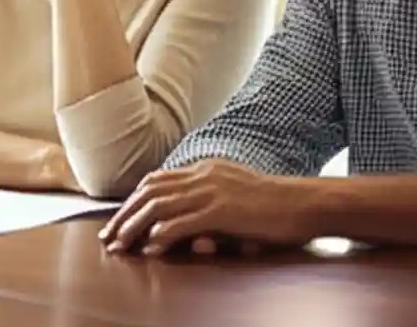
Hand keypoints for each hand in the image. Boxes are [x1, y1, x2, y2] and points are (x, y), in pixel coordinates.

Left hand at [98, 160, 314, 255]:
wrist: (307, 203)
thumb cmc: (275, 206)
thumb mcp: (235, 194)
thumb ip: (208, 204)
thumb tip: (186, 228)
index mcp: (204, 168)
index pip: (157, 181)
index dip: (134, 200)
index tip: (118, 220)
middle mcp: (203, 175)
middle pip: (150, 191)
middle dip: (125, 214)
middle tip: (109, 236)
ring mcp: (212, 191)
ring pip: (159, 206)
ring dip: (135, 226)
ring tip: (121, 244)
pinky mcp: (223, 210)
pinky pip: (182, 222)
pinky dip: (162, 235)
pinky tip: (151, 248)